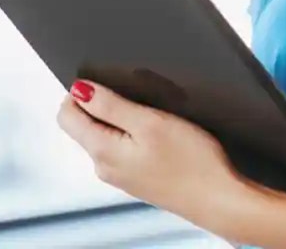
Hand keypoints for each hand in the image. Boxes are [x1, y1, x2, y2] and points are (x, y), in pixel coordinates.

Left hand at [56, 79, 260, 230]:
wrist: (219, 199)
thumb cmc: (193, 163)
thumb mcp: (150, 122)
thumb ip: (110, 105)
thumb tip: (79, 90)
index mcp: (101, 151)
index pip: (67, 115)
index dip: (82, 92)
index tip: (109, 85)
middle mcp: (104, 166)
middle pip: (84, 124)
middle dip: (103, 104)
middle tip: (139, 102)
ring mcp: (120, 175)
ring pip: (105, 135)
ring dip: (122, 119)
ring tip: (154, 119)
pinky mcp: (137, 178)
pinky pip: (123, 148)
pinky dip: (135, 135)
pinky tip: (161, 136)